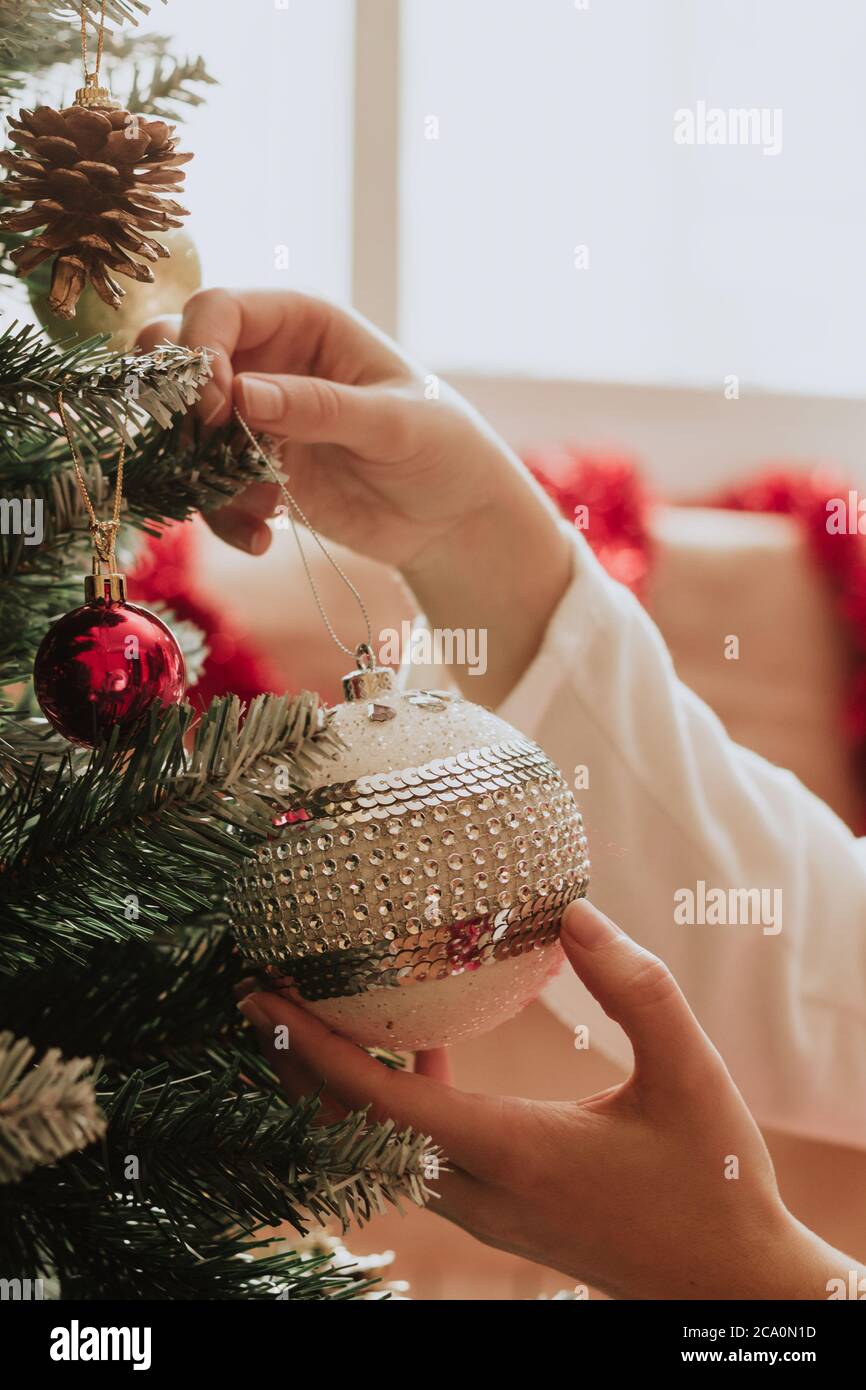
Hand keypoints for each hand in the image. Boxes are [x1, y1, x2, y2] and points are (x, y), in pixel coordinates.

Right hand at [137, 289, 572, 703]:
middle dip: (177, 404)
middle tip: (205, 448)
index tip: (217, 407)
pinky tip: (263, 540)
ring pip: (181, 427)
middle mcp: (267, 361)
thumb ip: (320, 406)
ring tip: (259, 510)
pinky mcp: (251, 471)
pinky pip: (205, 485)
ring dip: (200, 471)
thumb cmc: (441, 446)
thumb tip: (242, 394)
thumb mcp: (393, 423)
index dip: (202, 350)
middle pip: (177, 354)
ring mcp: (254, 418)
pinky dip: (222, 515)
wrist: (451, 518)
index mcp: (303, 322)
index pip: (219, 309)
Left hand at [238, 900, 861, 1299]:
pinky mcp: (502, 1212)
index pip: (379, 1106)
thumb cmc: (715, 1180)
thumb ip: (636, 988)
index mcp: (512, 1153)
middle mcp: (480, 1191)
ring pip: (382, 1147)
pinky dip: (395, 1104)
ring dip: (340, 1086)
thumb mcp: (691, 1073)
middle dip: (298, 1064)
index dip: (311, 1052)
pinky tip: (423, 1054)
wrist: (729, 1284)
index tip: (261, 1001)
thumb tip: (573, 912)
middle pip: (355, 1129)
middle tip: (259, 995)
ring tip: (317, 1015)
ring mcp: (486, 1210)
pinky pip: (419, 1155)